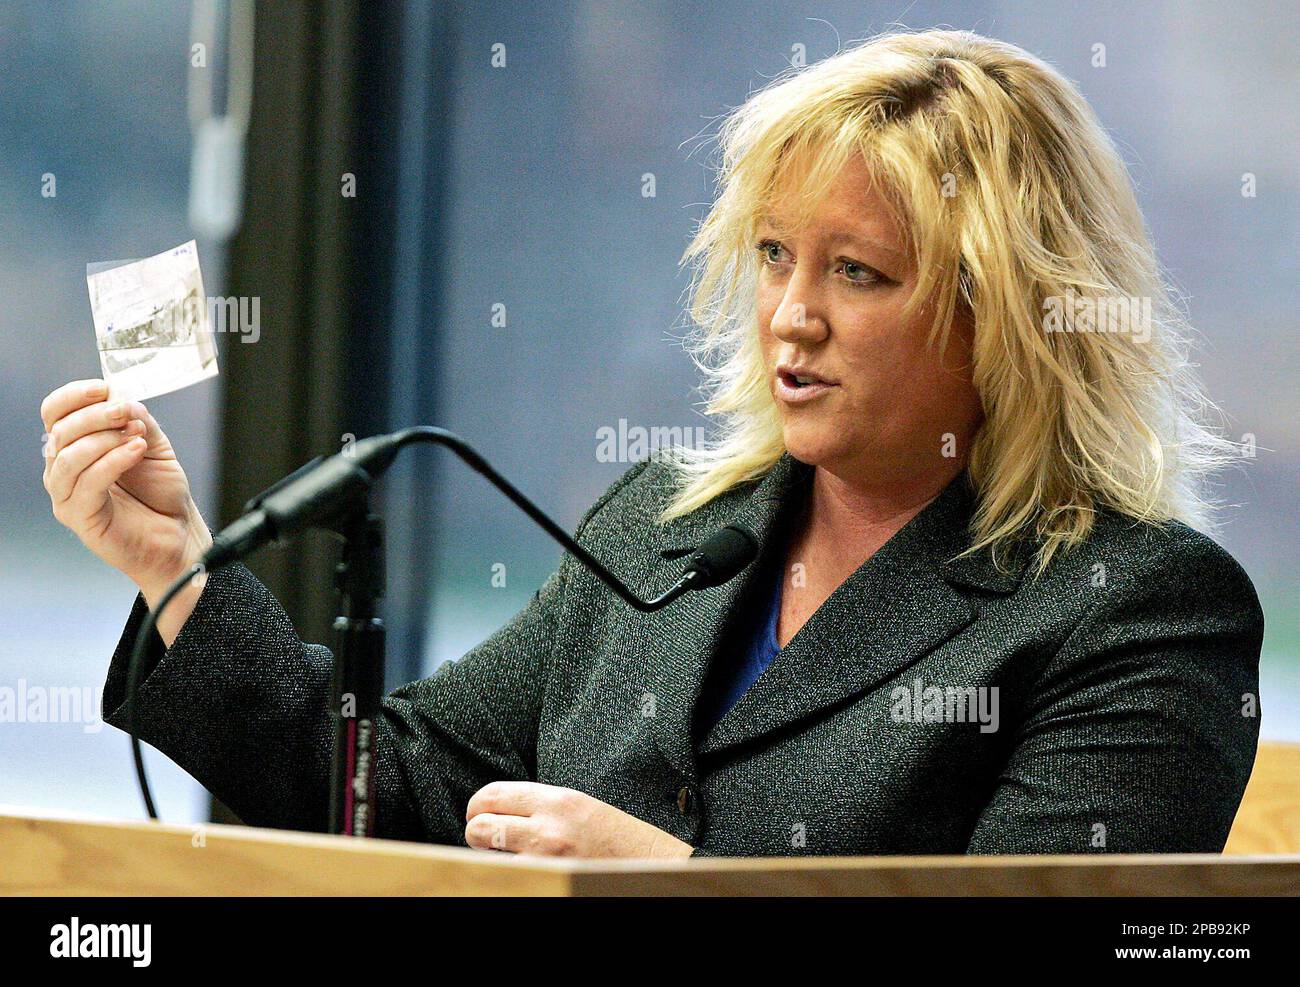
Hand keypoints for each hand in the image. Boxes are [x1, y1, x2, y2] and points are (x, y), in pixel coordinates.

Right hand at [41, 379, 211, 641]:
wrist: (178, 536)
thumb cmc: (161, 495)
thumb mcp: (153, 445)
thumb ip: (137, 420)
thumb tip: (120, 398)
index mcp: (76, 448)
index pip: (54, 413)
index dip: (74, 396)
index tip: (104, 388)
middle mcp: (64, 471)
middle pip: (60, 431)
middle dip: (97, 416)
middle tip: (128, 414)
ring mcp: (68, 495)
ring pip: (68, 456)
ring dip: (104, 439)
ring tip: (136, 437)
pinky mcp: (80, 517)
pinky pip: (87, 483)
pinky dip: (113, 461)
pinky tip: (135, 451)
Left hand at [465, 782, 694, 858]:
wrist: (653, 869)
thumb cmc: (618, 839)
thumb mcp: (580, 807)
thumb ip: (540, 805)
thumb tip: (496, 810)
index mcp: (558, 801)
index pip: (492, 795)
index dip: (478, 805)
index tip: (478, 812)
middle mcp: (547, 830)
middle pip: (480, 828)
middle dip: (477, 833)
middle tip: (486, 837)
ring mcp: (545, 864)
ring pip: (488, 860)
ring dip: (490, 859)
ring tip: (504, 857)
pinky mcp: (549, 885)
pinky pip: (509, 880)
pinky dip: (508, 878)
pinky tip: (520, 874)